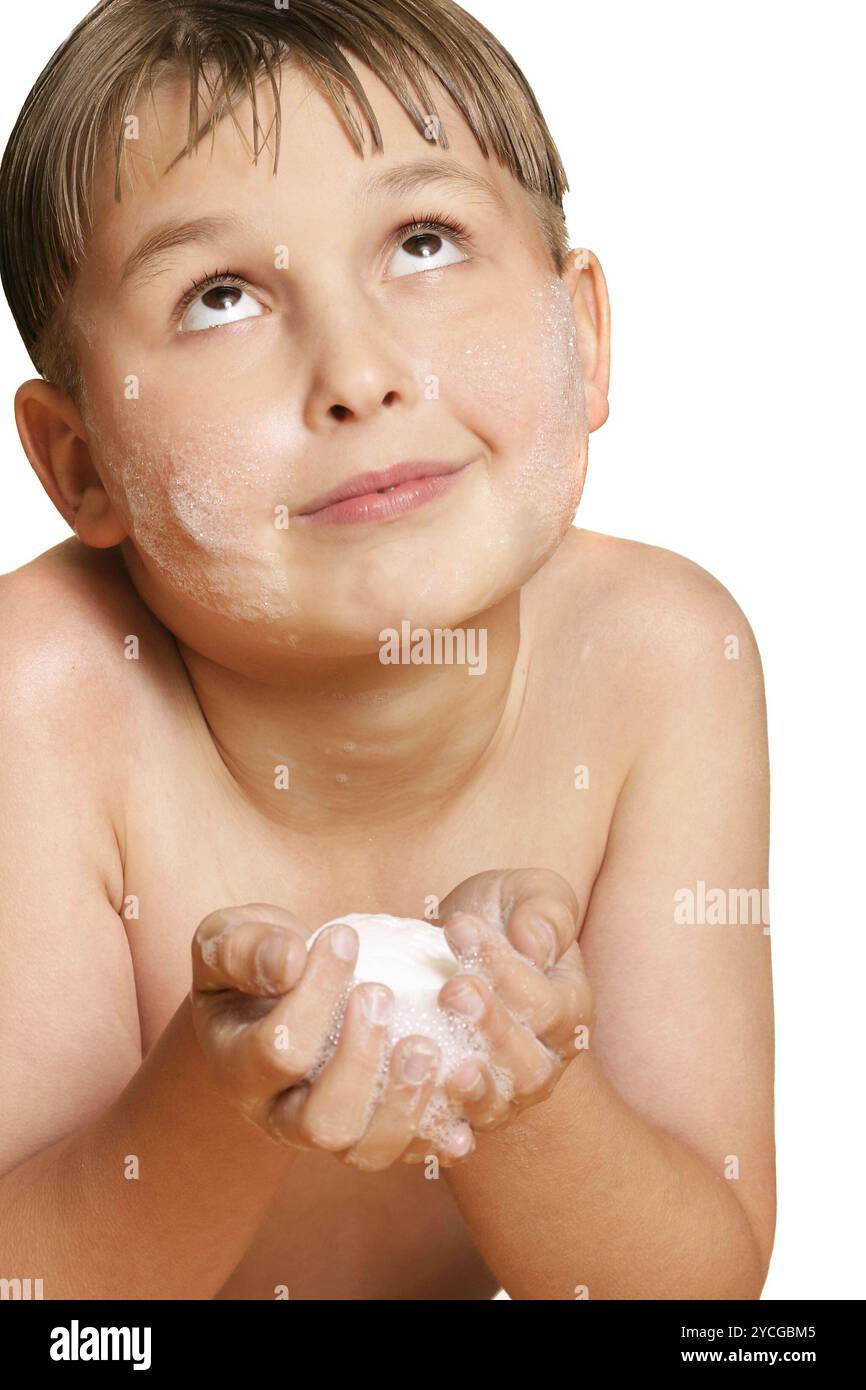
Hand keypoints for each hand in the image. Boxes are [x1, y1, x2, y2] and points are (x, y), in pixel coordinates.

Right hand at [188, 903, 470, 1170]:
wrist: (272, 992)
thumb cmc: (253, 959)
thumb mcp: (229, 939)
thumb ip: (245, 948)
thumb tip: (289, 960)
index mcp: (238, 1069)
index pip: (279, 1051)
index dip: (315, 996)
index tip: (344, 937)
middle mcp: (280, 1115)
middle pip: (324, 1123)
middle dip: (361, 1063)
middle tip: (382, 995)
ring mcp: (330, 1132)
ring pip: (368, 1151)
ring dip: (405, 1103)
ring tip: (427, 1044)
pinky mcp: (374, 1131)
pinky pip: (409, 1149)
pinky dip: (439, 1132)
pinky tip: (463, 1091)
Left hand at [429, 868, 593, 1138]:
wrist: (453, 952)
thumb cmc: (496, 918)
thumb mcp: (525, 893)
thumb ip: (543, 910)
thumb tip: (535, 944)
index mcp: (569, 1007)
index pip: (547, 1003)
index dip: (506, 970)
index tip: (458, 927)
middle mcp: (546, 1058)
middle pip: (529, 1062)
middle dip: (492, 1026)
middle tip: (451, 988)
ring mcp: (507, 1092)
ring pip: (500, 1103)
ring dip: (473, 1086)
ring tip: (443, 1059)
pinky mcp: (466, 1112)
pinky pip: (460, 1131)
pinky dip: (446, 1130)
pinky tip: (426, 1117)